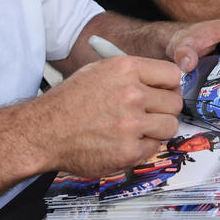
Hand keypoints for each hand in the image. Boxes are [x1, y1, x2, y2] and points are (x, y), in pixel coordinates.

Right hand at [31, 55, 183, 178]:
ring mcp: (131, 124)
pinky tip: (124, 141)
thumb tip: (164, 81)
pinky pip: (154, 147)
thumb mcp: (99, 71)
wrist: (44, 131)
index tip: (164, 92)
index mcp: (126, 69)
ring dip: (157, 129)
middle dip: (164, 108)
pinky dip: (143, 147)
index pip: (173, 74)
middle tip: (149, 113)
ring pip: (170, 126)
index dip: (169, 85)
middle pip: (175, 102)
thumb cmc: (69, 102)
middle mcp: (131, 94)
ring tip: (136, 128)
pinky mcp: (129, 151)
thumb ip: (132, 74)